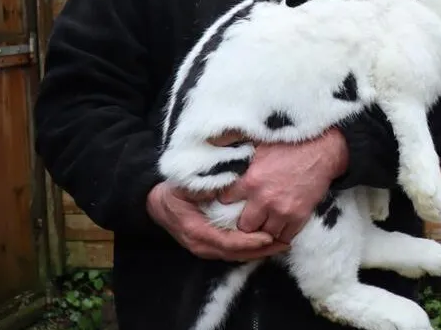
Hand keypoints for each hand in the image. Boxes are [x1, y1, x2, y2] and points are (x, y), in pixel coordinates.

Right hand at [146, 182, 287, 260]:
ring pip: (235, 256)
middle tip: (284, 244)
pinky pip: (232, 252)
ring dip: (258, 253)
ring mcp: (203, 248)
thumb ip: (206, 186)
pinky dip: (250, 250)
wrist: (156, 203)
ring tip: (281, 246)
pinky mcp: (208, 247)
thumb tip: (226, 186)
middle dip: (261, 251)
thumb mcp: (187, 185)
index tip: (268, 237)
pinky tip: (266, 246)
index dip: (249, 242)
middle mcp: (200, 244)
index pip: (227, 242)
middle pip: (235, 254)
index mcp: (196, 230)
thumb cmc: (174, 190)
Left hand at [218, 127, 348, 243]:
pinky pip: (285, 238)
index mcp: (250, 180)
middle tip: (248, 217)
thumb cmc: (290, 144)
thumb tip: (212, 145)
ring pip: (263, 235)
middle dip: (245, 222)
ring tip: (265, 223)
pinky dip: (282, 235)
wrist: (323, 150)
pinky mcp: (299, 217)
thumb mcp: (258, 143)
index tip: (229, 201)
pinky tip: (280, 227)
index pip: (224, 201)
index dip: (226, 201)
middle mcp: (263, 199)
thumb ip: (236, 152)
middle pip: (243, 226)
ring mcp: (282, 210)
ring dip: (264, 230)